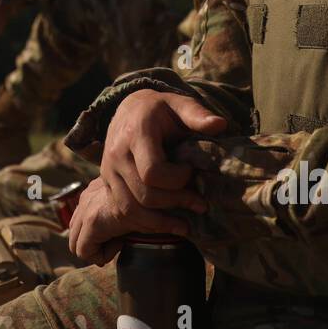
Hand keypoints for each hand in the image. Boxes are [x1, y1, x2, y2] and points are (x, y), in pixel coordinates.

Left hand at [67, 176, 192, 264]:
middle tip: (119, 242)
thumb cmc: (152, 198)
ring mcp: (86, 208)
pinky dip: (102, 255)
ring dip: (98, 249)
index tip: (119, 234)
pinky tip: (121, 243)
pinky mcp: (93, 221)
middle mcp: (86, 199)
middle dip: (95, 245)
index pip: (80, 222)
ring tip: (120, 242)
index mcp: (93, 193)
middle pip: (75, 234)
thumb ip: (120, 213)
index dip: (98, 236)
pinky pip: (84, 251)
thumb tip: (118, 237)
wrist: (158, 190)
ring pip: (76, 245)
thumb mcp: (133, 203)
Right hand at [99, 89, 225, 218]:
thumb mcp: (180, 104)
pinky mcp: (107, 182)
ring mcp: (109, 170)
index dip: (177, 179)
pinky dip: (147, 222)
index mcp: (136, 133)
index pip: (153, 172)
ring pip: (131, 208)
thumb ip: (197, 114)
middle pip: (144, 194)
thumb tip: (220, 124)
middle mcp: (117, 153)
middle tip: (199, 202)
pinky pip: (124, 211)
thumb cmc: (161, 109)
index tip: (191, 171)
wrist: (130, 109)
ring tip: (186, 224)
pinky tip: (168, 223)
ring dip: (161, 220)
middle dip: (176, 202)